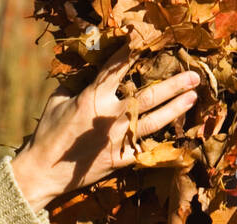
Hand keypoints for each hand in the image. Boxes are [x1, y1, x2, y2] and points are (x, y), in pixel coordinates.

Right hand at [10, 45, 200, 210]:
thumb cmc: (48, 133)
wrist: (43, 172)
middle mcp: (110, 117)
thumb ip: (79, 82)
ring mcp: (117, 140)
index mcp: (93, 97)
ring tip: (193, 97)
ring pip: (154, 121)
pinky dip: (162, 141)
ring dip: (176, 108)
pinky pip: (145, 148)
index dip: (133, 51)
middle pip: (149, 96)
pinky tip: (177, 132)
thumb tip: (93, 66)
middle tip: (194, 75)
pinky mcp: (119, 160)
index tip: (147, 39)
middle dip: (174, 84)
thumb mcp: (58, 99)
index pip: (119, 67)